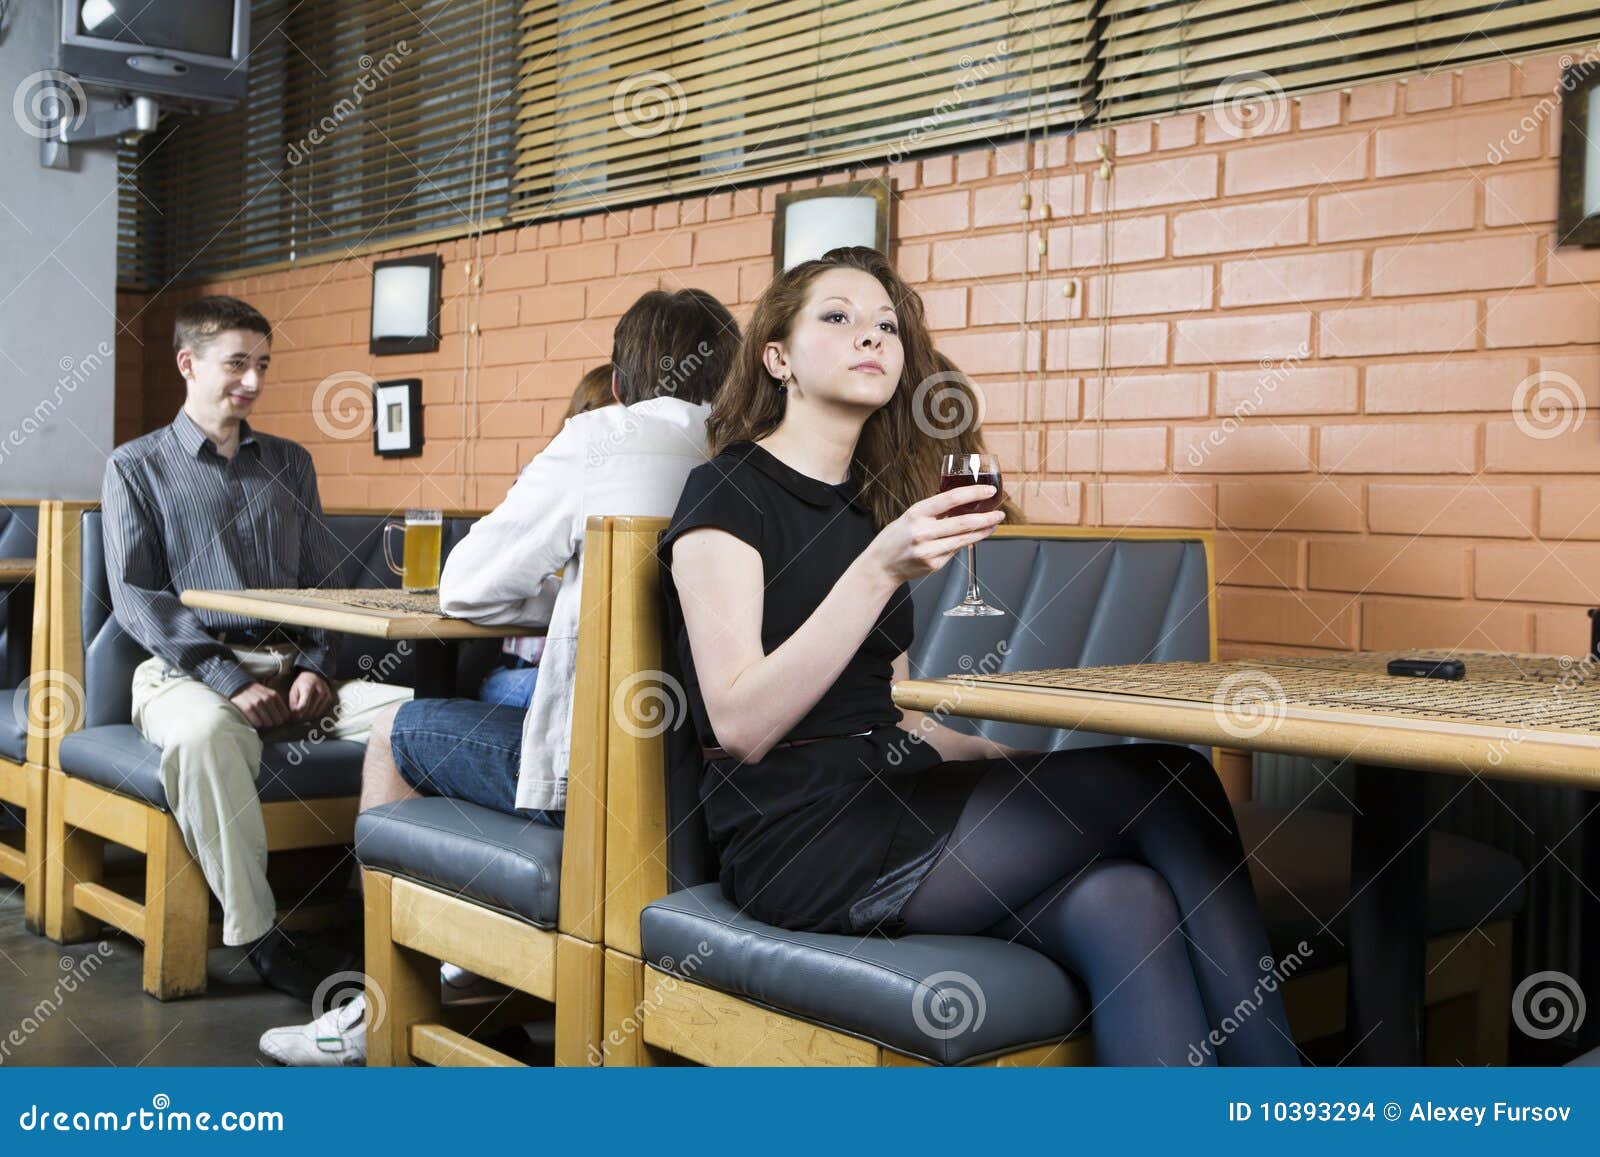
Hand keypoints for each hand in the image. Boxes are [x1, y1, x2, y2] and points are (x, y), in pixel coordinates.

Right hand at [230, 682, 291, 729]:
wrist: (237, 686)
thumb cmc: (254, 693)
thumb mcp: (268, 694)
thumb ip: (277, 704)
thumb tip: (286, 718)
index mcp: (274, 695)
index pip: (286, 714)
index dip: (283, 720)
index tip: (278, 721)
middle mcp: (267, 699)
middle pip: (278, 720)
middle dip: (274, 723)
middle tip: (269, 722)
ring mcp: (257, 704)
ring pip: (268, 723)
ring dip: (265, 724)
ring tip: (261, 721)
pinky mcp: (248, 708)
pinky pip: (257, 723)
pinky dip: (257, 724)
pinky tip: (254, 721)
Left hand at [287, 670, 335, 723]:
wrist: (315, 674)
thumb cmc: (302, 683)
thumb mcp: (294, 690)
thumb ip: (293, 702)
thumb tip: (295, 713)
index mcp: (308, 688)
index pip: (304, 705)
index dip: (298, 713)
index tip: (295, 715)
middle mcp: (319, 691)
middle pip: (310, 710)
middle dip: (303, 715)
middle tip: (298, 715)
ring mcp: (326, 695)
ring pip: (316, 713)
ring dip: (309, 715)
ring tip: (304, 712)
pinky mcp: (329, 698)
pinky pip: (321, 711)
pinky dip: (315, 712)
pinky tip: (311, 709)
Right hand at [864, 485, 1003, 584]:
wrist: (881, 565)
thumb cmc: (896, 538)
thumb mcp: (910, 517)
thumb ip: (934, 512)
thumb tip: (962, 503)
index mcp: (916, 513)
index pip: (951, 499)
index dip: (973, 493)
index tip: (988, 491)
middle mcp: (922, 532)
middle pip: (963, 523)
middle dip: (986, 517)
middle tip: (1000, 513)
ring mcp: (928, 550)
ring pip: (964, 539)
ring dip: (983, 531)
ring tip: (994, 524)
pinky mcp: (934, 564)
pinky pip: (955, 551)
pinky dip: (967, 542)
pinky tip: (973, 537)